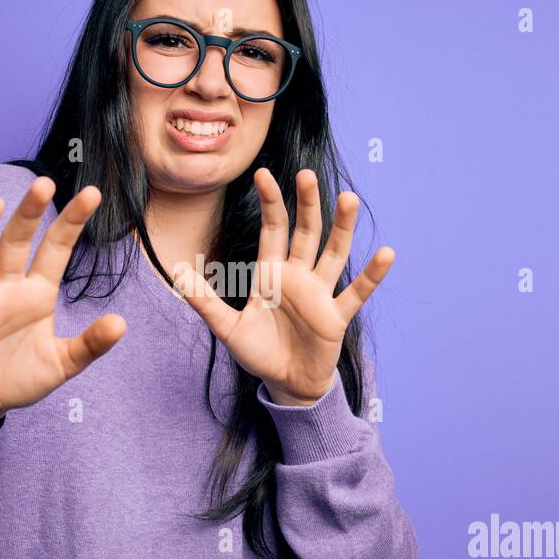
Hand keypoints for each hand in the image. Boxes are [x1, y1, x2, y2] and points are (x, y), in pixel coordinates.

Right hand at [0, 177, 125, 424]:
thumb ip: (90, 345)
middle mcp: (5, 290)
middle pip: (15, 243)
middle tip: (44, 184)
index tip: (91, 193)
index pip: (55, 250)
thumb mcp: (62, 364)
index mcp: (36, 294)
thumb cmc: (19, 378)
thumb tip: (121, 323)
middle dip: (28, 214)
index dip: (71, 222)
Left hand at [172, 167, 393, 406]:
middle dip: (307, 204)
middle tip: (307, 174)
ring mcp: (320, 294)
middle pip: (306, 232)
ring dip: (342, 228)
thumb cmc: (258, 352)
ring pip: (333, 254)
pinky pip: (356, 293)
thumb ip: (203, 299)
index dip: (271, 203)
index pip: (274, 230)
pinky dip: (371, 275)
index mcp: (271, 274)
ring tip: (348, 199)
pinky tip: (386, 253)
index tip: (263, 174)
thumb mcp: (226, 327)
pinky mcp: (335, 317)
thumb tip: (172, 271)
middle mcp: (298, 276)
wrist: (286, 384)